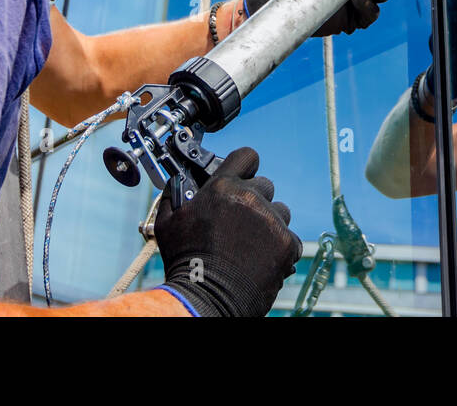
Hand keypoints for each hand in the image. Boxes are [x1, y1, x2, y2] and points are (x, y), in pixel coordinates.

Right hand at [154, 147, 302, 316]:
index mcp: (223, 187)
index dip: (245, 165)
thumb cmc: (186, 263)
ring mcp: (272, 221)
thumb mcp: (167, 223)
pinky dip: (279, 247)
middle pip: (265, 186)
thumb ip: (176, 194)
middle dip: (255, 199)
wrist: (206, 299)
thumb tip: (179, 181)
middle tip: (240, 221)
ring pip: (280, 212)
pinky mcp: (287, 244)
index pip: (247, 156)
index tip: (242, 175)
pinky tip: (260, 258)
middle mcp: (251, 198)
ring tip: (250, 244)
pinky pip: (289, 237)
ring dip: (268, 223)